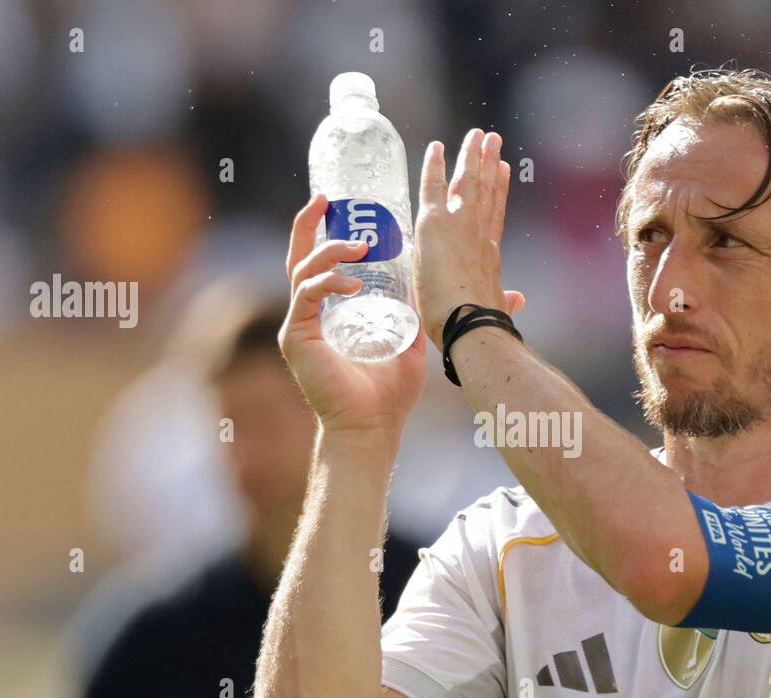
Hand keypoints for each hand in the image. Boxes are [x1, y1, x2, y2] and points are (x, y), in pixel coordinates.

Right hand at [278, 193, 426, 439]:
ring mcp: (299, 324)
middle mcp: (309, 313)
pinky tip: (353, 283)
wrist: (374, 426)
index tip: (338, 202)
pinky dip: (328, 283)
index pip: (320, 260)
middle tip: (325, 198)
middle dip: (308, 223)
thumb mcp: (414, 339)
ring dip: (329, 251)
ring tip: (359, 246)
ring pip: (302, 269)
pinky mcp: (296, 338)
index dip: (325, 229)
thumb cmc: (390, 391)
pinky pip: (306, 296)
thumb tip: (474, 295)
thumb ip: (429, 312)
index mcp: (331, 310)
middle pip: (298, 255)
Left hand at [414, 129, 526, 347]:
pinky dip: (435, 165)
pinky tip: (437, 147)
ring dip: (472, 155)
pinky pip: (433, 186)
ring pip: (467, 181)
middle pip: (486, 191)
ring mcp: (460, 225)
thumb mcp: (496, 309)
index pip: (494, 217)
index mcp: (490, 256)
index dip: (499, 193)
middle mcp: (479, 234)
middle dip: (489, 164)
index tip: (503, 172)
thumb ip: (506, 301)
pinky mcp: (436, 223)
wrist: (470, 324)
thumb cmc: (481, 326)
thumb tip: (518, 300)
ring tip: (479, 134)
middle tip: (493, 140)